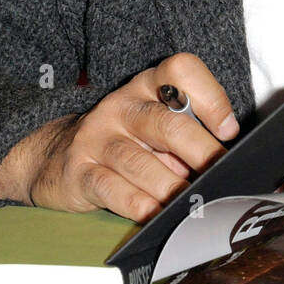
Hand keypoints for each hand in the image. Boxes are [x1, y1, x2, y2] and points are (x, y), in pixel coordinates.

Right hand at [0, 53, 238, 221]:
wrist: (54, 156)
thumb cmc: (124, 140)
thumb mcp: (154, 124)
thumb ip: (187, 133)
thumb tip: (229, 163)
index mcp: (148, 86)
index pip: (180, 70)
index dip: (210, 97)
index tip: (228, 130)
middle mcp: (122, 106)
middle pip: (167, 123)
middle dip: (200, 152)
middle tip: (219, 174)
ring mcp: (98, 137)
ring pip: (140, 162)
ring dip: (172, 187)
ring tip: (192, 202)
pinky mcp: (79, 171)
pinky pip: (112, 189)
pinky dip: (138, 204)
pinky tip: (155, 213)